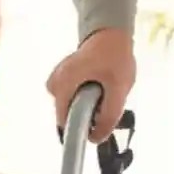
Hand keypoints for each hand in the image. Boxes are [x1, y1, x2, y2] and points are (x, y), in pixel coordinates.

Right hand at [46, 27, 135, 142]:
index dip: (81, 131)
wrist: (110, 34)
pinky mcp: (61, 80)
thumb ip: (109, 116)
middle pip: (69, 116)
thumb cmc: (115, 57)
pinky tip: (98, 87)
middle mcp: (54, 83)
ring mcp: (55, 81)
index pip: (65, 123)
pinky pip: (72, 100)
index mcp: (63, 83)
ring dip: (89, 107)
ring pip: (71, 109)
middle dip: (88, 115)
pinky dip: (85, 99)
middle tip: (106, 101)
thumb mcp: (119, 88)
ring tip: (104, 91)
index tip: (97, 128)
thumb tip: (95, 139)